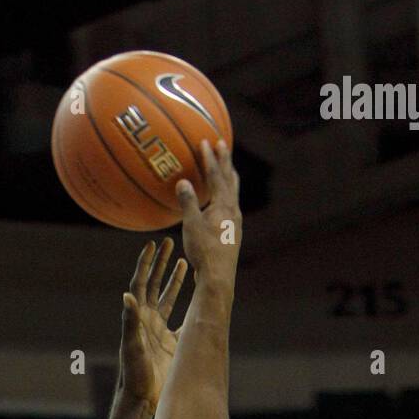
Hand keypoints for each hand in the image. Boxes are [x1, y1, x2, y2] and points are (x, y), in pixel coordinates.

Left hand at [119, 238, 187, 409]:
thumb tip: (127, 296)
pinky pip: (182, 320)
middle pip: (154, 285)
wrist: (143, 398)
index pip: (140, 283)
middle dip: (161, 264)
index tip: (152, 244)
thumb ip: (130, 321)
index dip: (145, 264)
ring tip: (183, 262)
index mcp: (138, 317)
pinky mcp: (171, 343)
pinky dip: (190, 307)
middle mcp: (148, 320)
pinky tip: (199, 296)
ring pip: (168, 299)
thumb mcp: (132, 346)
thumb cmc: (134, 373)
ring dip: (175, 280)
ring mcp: (159, 330)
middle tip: (169, 243)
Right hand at [175, 139, 240, 282]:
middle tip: (222, 144)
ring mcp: (235, 222)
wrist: (218, 277)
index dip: (210, 158)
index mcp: (224, 205)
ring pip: (233, 192)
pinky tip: (221, 201)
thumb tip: (183, 181)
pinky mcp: (233, 233)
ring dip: (228, 177)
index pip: (216, 176)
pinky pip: (230, 205)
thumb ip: (188, 202)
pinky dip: (226, 194)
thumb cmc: (204, 252)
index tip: (206, 141)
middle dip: (225, 161)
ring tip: (226, 167)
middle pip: (230, 179)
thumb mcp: (192, 226)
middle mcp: (233, 210)